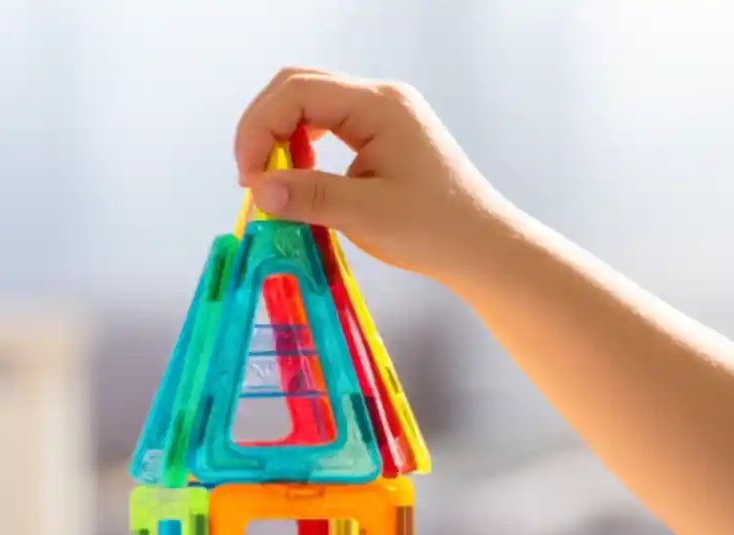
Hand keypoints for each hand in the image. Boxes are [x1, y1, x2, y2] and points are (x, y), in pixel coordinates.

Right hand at [235, 68, 517, 280]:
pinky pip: (331, 123)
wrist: (483, 247)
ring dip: (284, 136)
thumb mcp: (366, 215)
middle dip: (265, 127)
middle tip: (253, 178)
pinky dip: (306, 145)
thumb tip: (257, 190)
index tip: (249, 178)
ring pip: (312, 104)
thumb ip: (309, 196)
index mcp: (380, 105)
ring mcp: (386, 113)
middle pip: (300, 87)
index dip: (260, 128)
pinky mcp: (386, 133)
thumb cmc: (435, 231)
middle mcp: (382, 98)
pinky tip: (304, 177)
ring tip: (277, 181)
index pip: (298, 92)